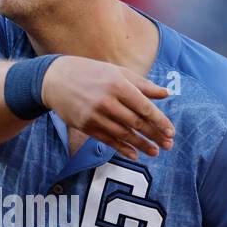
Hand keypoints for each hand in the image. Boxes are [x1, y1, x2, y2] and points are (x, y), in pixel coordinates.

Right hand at [41, 56, 173, 159]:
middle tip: (168, 145)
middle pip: (136, 122)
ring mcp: (95, 115)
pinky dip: (122, 148)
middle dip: (154, 135)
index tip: (171, 131)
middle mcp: (107, 101)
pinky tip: (134, 154)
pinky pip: (108, 140)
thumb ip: (142, 84)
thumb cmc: (90, 73)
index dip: (159, 121)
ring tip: (155, 151)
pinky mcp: (85, 126)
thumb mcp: (117, 72)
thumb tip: (166, 94)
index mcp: (117, 84)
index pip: (143, 106)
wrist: (55, 79)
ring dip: (141, 145)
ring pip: (123, 134)